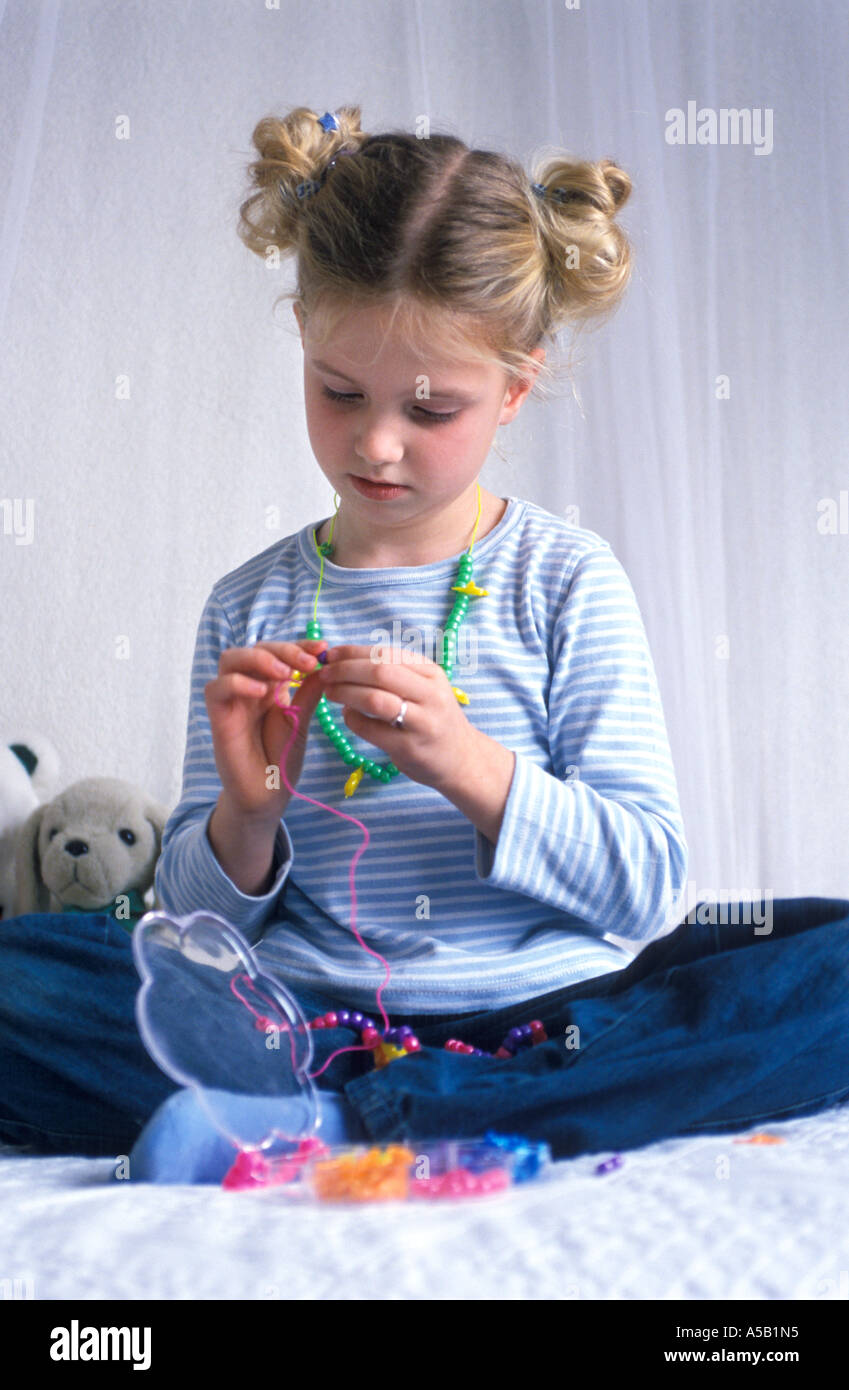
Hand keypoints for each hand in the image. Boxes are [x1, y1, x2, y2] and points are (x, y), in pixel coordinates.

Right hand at [204, 638, 328, 819]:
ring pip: (231, 659)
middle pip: (256, 648)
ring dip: (259, 658)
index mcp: (271, 685)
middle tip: (309, 662)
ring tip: (284, 673)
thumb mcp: (300, 720)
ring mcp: (233, 699)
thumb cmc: (282, 757)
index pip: (280, 652)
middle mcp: (249, 686)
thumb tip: (324, 663)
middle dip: (284, 650)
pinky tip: (260, 691)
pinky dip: (237, 682)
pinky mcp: (218, 716)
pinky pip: (217, 688)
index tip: (323, 648)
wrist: (268, 793)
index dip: (299, 645)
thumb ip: (308, 693)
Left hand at [317, 644, 478, 792]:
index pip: (385, 653)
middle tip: (324, 674)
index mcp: (431, 672)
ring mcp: (422, 722)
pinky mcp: (409, 748)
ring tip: (330, 693)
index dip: (352, 652)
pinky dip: (352, 720)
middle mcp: (430, 694)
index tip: (330, 655)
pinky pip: (371, 729)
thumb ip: (393, 672)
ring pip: (374, 699)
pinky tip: (348, 716)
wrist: (461, 759)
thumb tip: (343, 659)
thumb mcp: (424, 687)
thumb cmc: (433, 718)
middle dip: (344, 670)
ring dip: (345, 693)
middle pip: (379, 672)